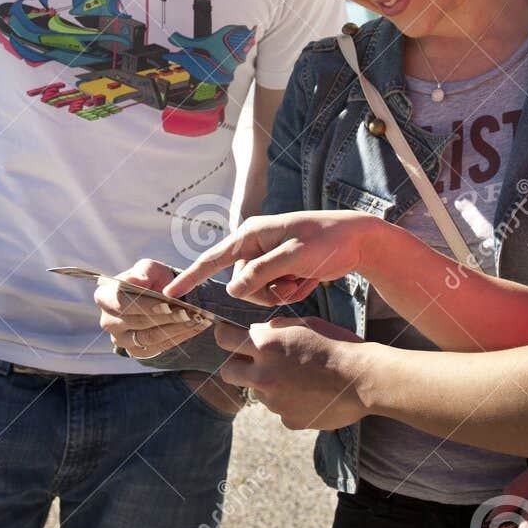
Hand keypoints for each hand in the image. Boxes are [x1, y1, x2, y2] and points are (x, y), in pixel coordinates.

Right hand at [93, 259, 210, 359]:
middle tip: (190, 313)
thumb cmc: (151, 280)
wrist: (159, 297)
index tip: (168, 303)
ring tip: (197, 320)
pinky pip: (159, 347)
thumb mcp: (149, 269)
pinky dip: (180, 337)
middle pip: (137, 321)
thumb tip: (134, 280)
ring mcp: (120, 339)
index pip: (122, 302)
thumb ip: (143, 272)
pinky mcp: (136, 351)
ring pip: (150, 337)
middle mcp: (108, 321)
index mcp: (104, 296)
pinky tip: (196, 328)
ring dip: (176, 329)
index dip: (146, 304)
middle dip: (166, 317)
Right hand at [165, 211, 379, 305]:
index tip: (169, 293)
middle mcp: (255, 245)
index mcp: (251, 234)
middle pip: (241, 284)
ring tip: (303, 277)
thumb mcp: (292, 257)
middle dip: (265, 291)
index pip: (213, 259)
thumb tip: (233, 290)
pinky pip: (275, 293)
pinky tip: (309, 279)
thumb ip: (260, 273)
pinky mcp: (281, 269)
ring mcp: (268, 258)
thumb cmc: (326, 240)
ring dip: (281, 292)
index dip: (190, 277)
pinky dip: (292, 291)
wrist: (357, 239)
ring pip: (258, 293)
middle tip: (292, 279)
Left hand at [213, 316, 366, 429]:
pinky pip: (280, 409)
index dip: (225, 337)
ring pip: (257, 392)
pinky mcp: (287, 420)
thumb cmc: (337, 345)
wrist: (363, 379)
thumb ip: (274, 329)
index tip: (227, 337)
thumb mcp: (304, 325)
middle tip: (253, 363)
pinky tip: (311, 394)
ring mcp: (274, 401)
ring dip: (269, 384)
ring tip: (301, 378)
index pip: (224, 340)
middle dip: (237, 366)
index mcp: (265, 345)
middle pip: (228, 372)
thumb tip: (255, 332)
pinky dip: (290, 402)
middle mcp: (263, 374)